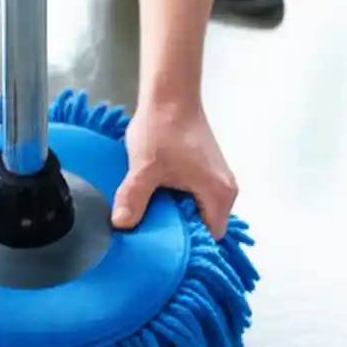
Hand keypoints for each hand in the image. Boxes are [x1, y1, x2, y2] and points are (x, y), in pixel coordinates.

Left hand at [111, 103, 237, 238]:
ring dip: (176, 218)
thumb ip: (133, 198)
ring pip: (198, 213)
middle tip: (150, 240)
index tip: (161, 250)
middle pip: (204, 228)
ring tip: (150, 222)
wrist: (170, 95)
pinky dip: (177, 204)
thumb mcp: (144, 168)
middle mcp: (225, 191)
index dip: (186, 248)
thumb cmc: (162, 129)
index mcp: (218, 194)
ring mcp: (217, 181)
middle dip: (179, 235)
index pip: (209, 239)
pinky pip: (195, 199)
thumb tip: (121, 225)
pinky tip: (156, 204)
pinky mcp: (206, 172)